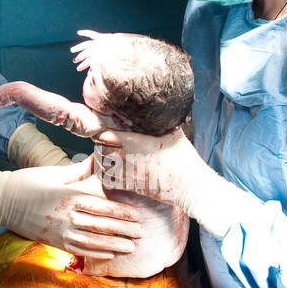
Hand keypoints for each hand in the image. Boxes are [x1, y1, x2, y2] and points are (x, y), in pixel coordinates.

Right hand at [0, 158, 142, 258]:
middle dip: (124, 229)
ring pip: (94, 240)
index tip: (137, 214)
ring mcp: (61, 230)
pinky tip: (109, 255)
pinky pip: (79, 250)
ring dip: (115, 245)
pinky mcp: (54, 241)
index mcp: (70, 195)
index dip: (122, 211)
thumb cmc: (29, 183)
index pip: (102, 204)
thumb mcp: (55, 172)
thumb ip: (80, 170)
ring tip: (131, 247)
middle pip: (102, 224)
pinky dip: (96, 254)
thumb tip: (99, 158)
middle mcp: (68, 214)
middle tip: (141, 232)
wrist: (0, 201)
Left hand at [94, 127, 256, 238]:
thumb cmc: (181, 156)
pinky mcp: (125, 185)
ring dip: (104, 155)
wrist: (187, 184)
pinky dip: (106, 171)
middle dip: (103, 139)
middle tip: (115, 137)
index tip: (108, 124)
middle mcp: (123, 156)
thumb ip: (155, 117)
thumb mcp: (170, 129)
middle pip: (98, 144)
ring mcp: (123, 172)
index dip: (101, 126)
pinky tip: (117, 165)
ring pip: (100, 160)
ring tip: (117, 150)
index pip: (101, 131)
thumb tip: (153, 102)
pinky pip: (105, 177)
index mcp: (131, 140)